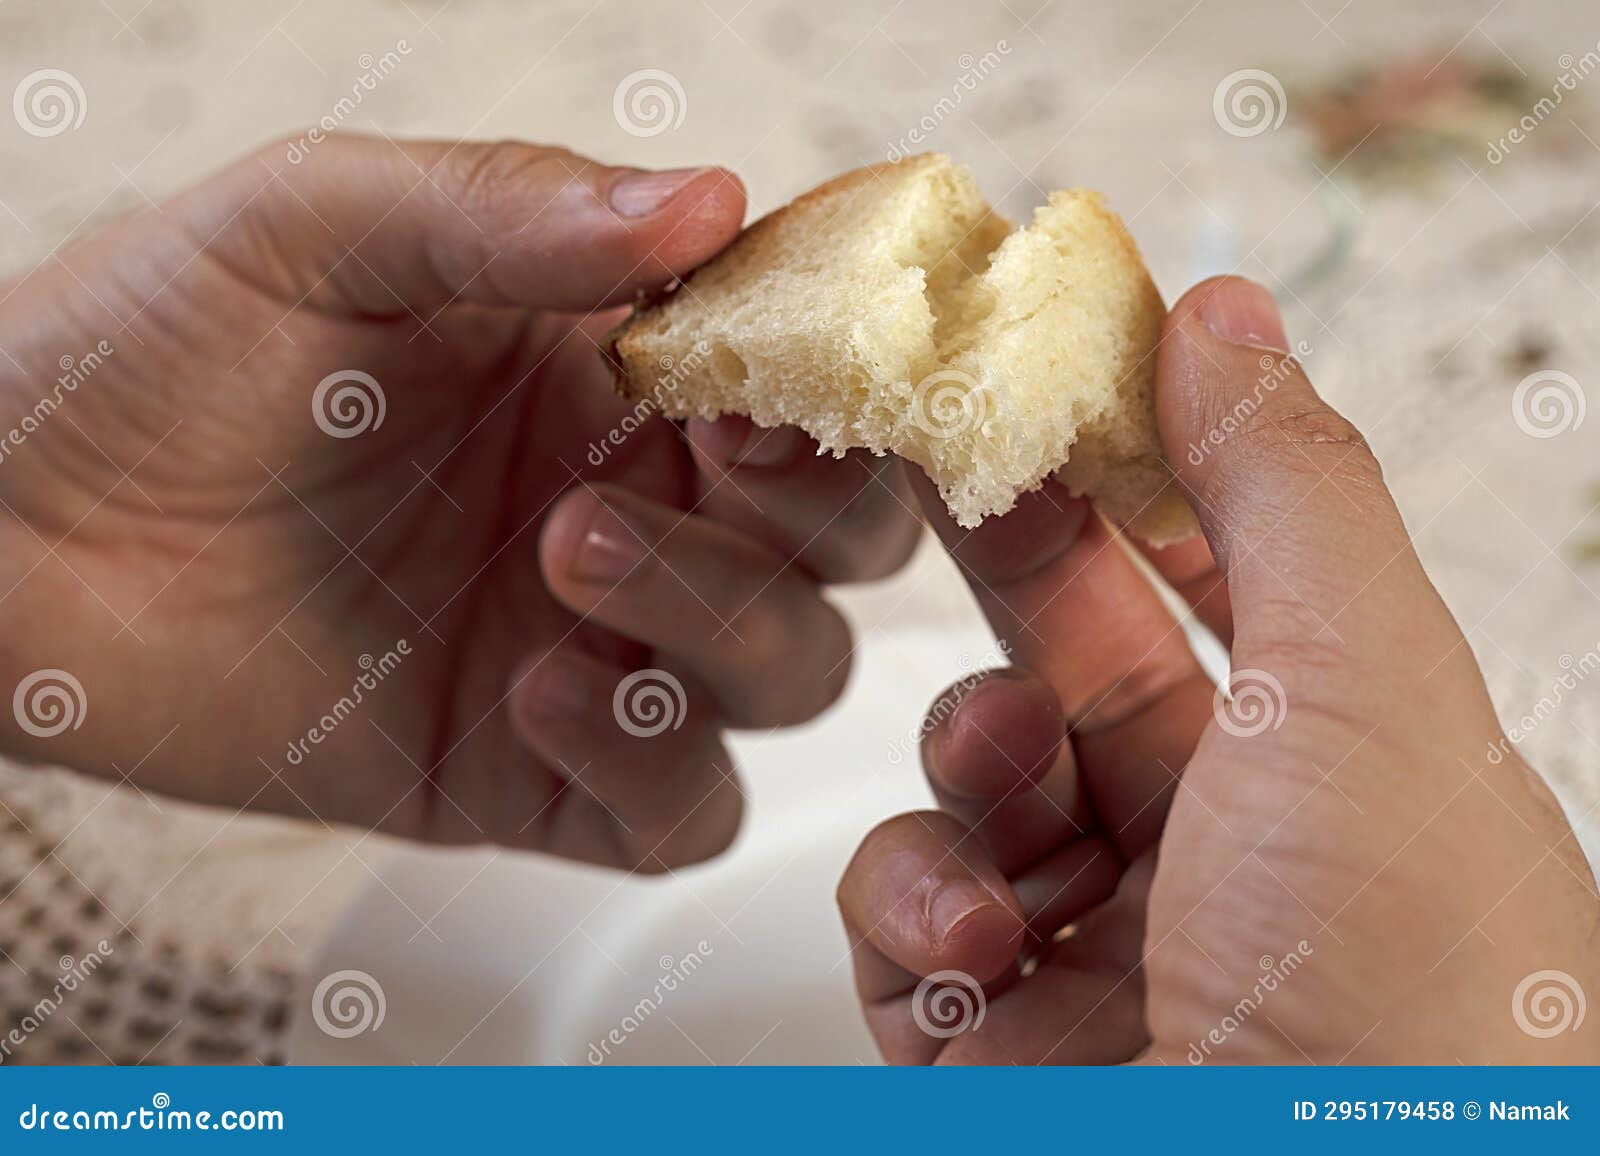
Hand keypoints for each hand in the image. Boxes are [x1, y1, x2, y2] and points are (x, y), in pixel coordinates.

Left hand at [0, 133, 920, 869]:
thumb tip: (709, 200)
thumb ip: (510, 210)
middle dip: (804, 515)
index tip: (779, 378)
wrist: (6, 537)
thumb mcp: (314, 228)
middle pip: (838, 543)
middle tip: (694, 461)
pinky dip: (654, 764)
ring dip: (717, 619)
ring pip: (784, 672)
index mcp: (611, 369)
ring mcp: (596, 645)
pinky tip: (540, 686)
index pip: (806, 380)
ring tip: (566, 550)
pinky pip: (676, 811)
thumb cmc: (149, 358)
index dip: (834, 385)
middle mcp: (635, 503)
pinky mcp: (535, 773)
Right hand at [838, 276, 1599, 1063]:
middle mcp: (1232, 858)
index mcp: (1345, 767)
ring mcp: (1109, 954)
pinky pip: (904, 933)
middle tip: (931, 455)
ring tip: (1000, 815)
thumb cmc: (1394, 997)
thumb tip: (1226, 313)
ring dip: (960, 787)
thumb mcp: (1363, 694)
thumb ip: (1285, 488)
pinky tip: (967, 961)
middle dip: (1006, 572)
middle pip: (1078, 664)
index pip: (1220, 578)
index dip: (1131, 473)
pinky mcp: (1000, 1043)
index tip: (1047, 378)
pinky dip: (912, 925)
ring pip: (970, 800)